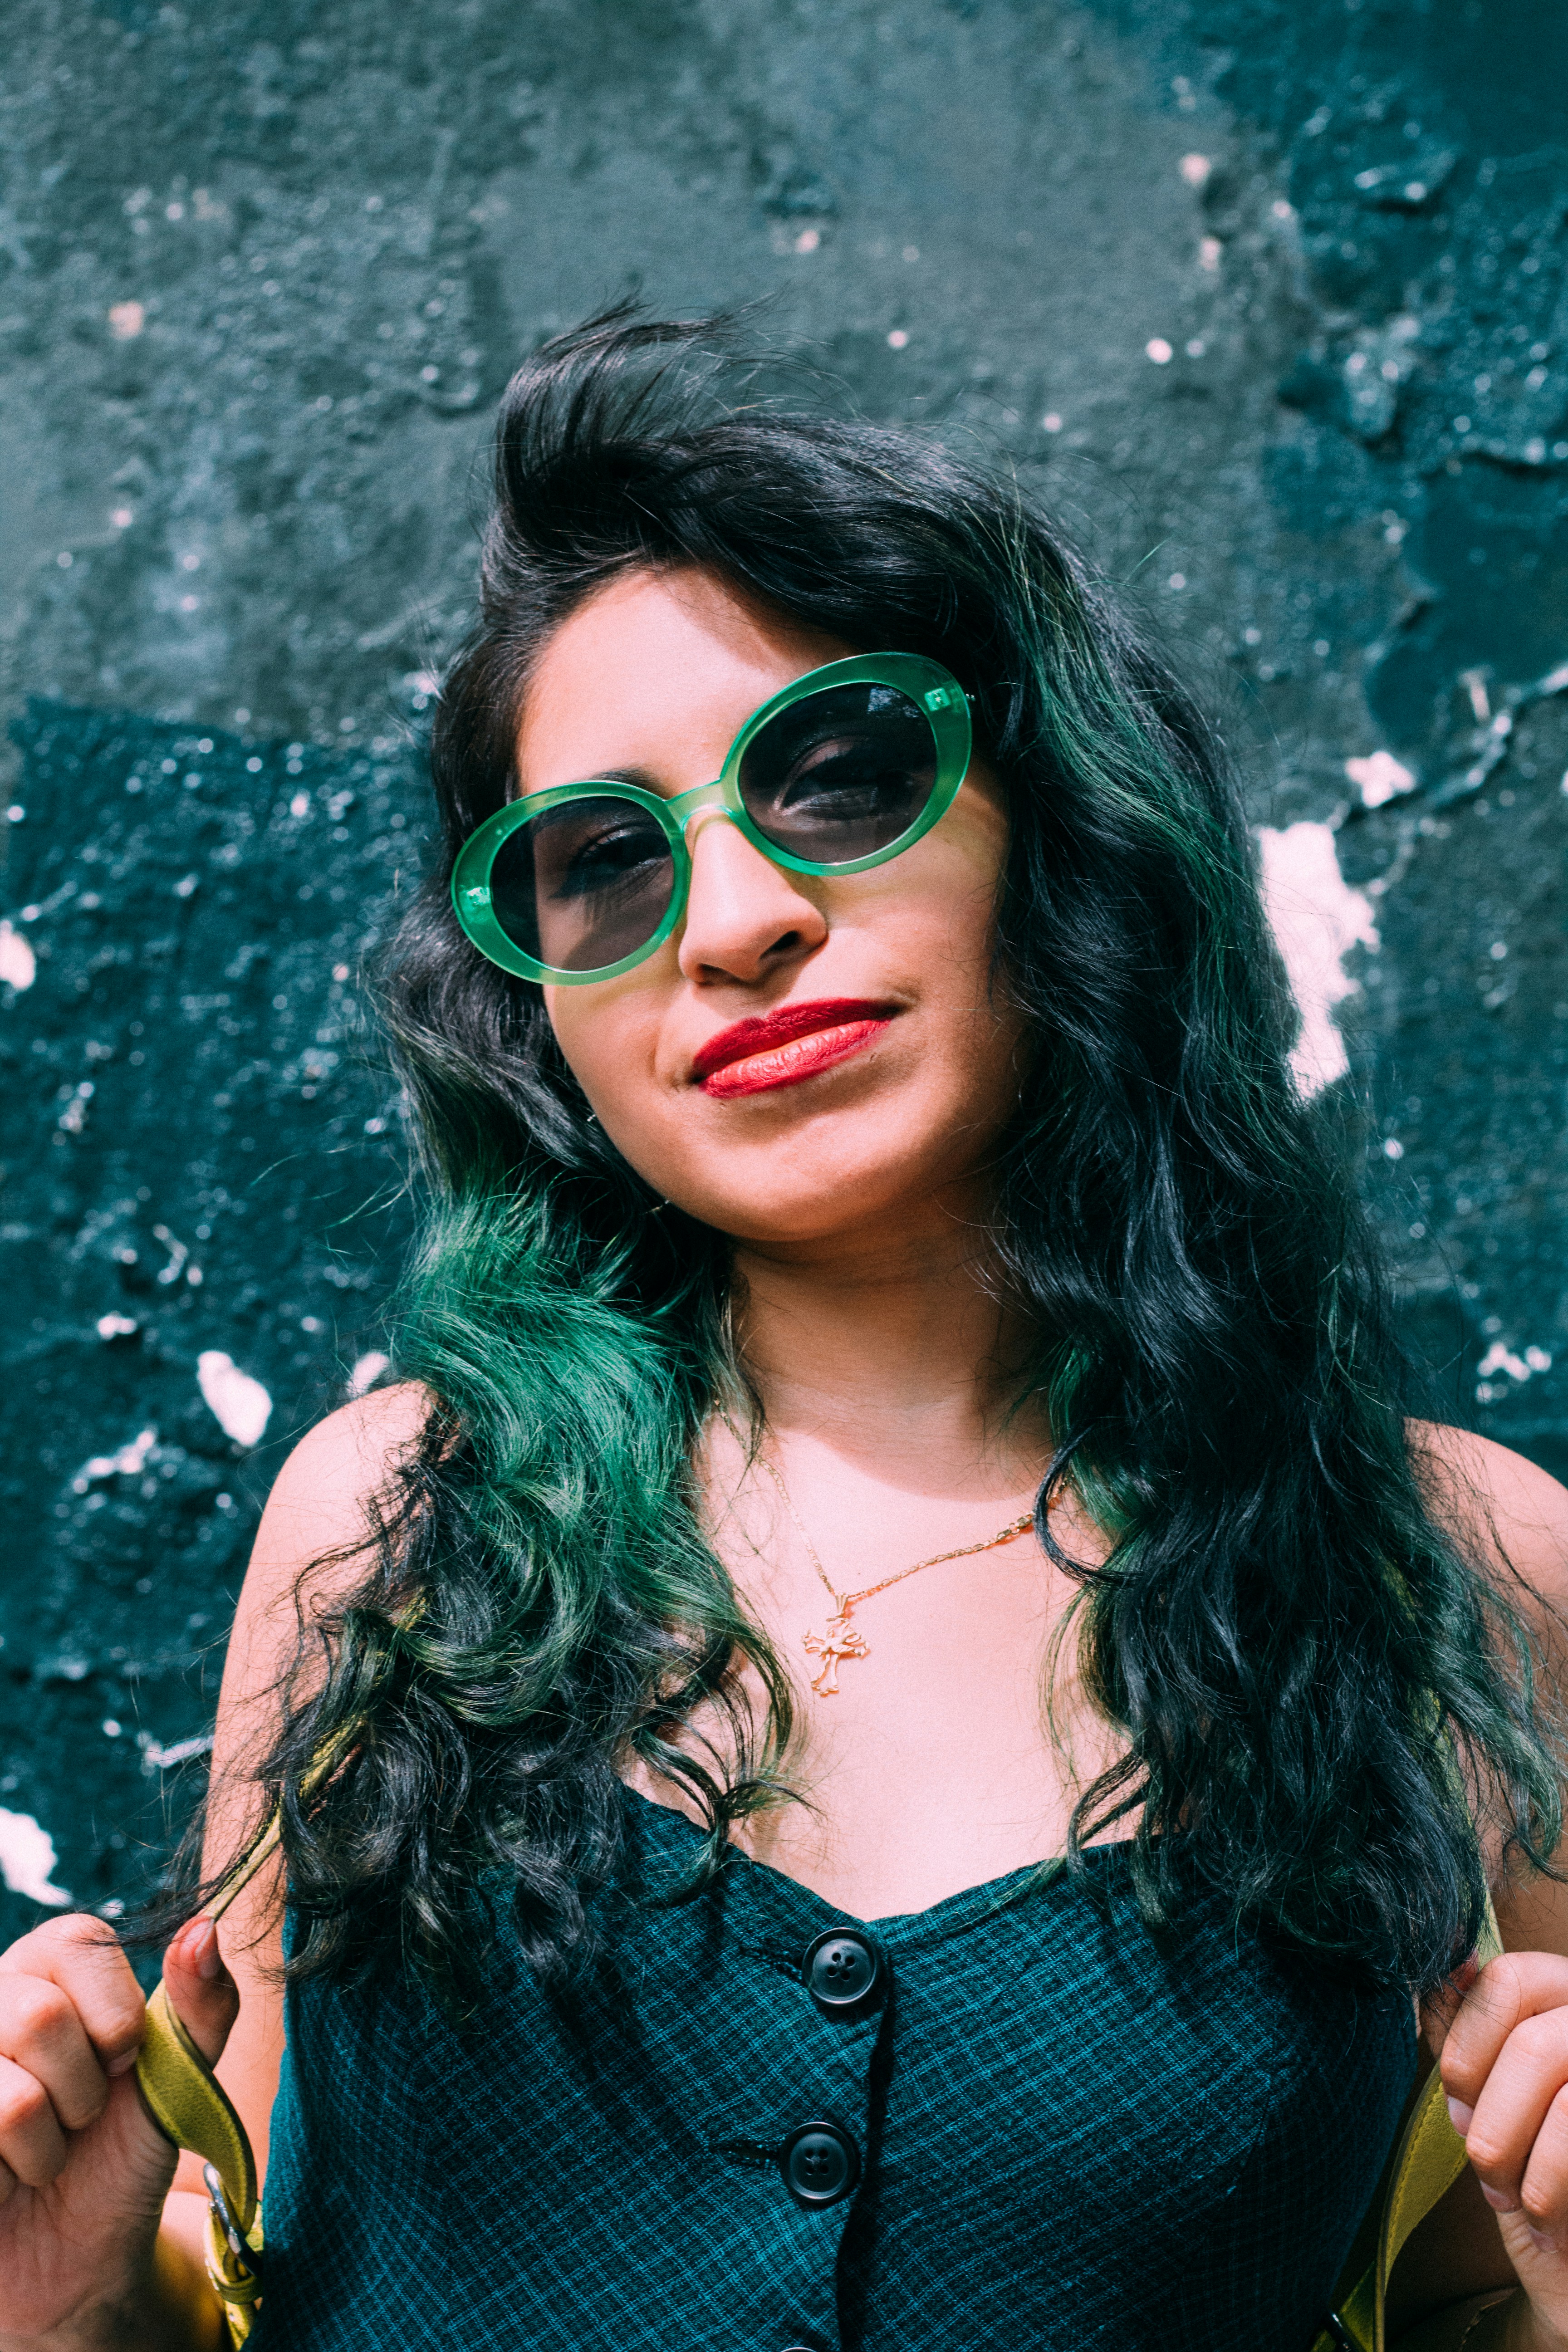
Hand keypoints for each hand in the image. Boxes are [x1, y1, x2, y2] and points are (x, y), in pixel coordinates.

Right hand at [0, 1911, 238, 2351]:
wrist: (76, 2250)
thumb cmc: (125, 2147)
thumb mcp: (180, 2075)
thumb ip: (203, 2003)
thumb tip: (203, 1928)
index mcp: (47, 1963)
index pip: (80, 1942)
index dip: (116, 2019)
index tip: (122, 2063)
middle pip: (38, 2018)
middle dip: (82, 2091)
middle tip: (78, 2117)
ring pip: (12, 2100)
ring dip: (44, 2148)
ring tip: (40, 2151)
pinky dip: (7, 2179)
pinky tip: (4, 2176)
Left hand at [1438, 1951, 1567, 2351]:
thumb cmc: (1533, 2176)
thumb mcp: (1491, 2098)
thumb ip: (1468, 2030)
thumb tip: (1442, 1965)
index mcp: (1566, 2000)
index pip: (1508, 1977)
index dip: (1468, 2044)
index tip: (1457, 2100)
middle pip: (1532, 2044)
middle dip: (1489, 2115)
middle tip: (1482, 2161)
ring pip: (1557, 2091)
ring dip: (1515, 2155)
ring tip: (1511, 2196)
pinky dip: (1545, 2190)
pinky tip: (1545, 2218)